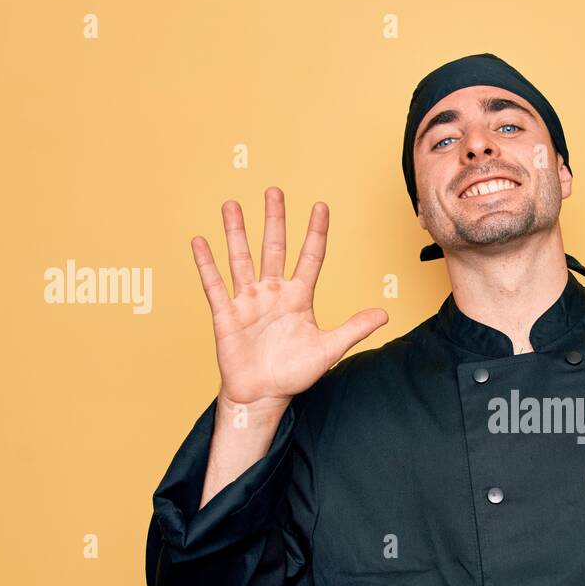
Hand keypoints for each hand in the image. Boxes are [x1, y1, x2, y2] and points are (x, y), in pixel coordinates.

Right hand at [191, 186, 387, 408]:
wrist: (263, 395)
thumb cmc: (294, 374)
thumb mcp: (329, 350)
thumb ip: (354, 328)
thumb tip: (385, 314)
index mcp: (299, 298)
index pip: (310, 257)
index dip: (315, 232)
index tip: (320, 206)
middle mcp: (273, 292)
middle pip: (274, 248)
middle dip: (274, 219)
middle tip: (274, 190)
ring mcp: (248, 301)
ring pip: (241, 258)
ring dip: (236, 232)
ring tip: (232, 204)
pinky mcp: (226, 314)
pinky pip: (214, 284)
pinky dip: (206, 263)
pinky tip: (199, 241)